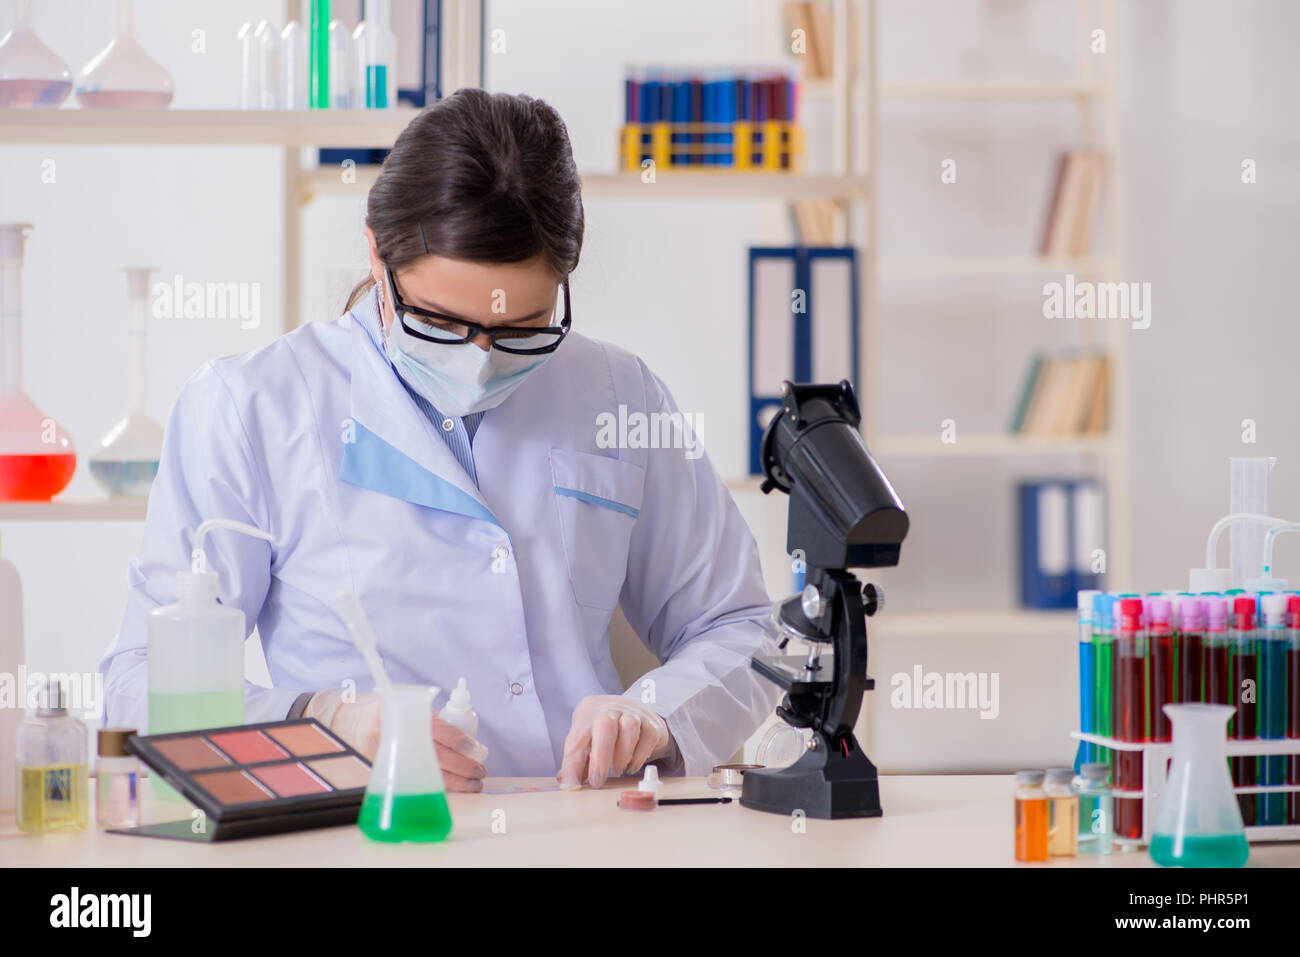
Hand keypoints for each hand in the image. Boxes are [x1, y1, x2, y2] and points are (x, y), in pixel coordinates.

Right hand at [303, 689, 489, 791]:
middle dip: (464, 766)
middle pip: (438, 756)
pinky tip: (449, 791)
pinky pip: (411, 782)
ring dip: (455, 783)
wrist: (342, 719)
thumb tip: (465, 736)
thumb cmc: (380, 709)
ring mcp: (386, 756)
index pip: (442, 731)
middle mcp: (396, 735)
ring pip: (427, 773)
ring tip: (473, 784)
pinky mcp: (380, 772)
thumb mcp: (402, 702)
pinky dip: (433, 788)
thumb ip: (428, 716)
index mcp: (405, 713)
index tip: (479, 751)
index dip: (464, 743)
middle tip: (480, 770)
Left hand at [557, 695, 672, 789]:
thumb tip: (568, 784)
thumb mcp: (586, 742)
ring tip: (617, 771)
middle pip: (604, 725)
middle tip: (598, 781)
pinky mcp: (652, 723)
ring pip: (629, 728)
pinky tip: (631, 766)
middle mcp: (610, 707)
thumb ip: (576, 763)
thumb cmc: (604, 733)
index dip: (574, 764)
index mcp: (588, 712)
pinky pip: (647, 738)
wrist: (635, 714)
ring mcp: (633, 712)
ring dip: (621, 756)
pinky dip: (638, 757)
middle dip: (600, 757)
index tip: (574, 785)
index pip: (577, 738)